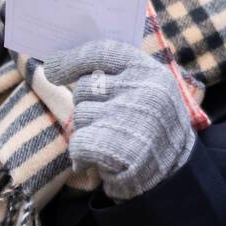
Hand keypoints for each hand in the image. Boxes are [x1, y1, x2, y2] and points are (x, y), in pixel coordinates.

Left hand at [42, 40, 197, 202]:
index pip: (103, 52)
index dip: (73, 59)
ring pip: (79, 116)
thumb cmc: (150, 126)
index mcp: (150, 70)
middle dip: (86, 105)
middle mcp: (144, 90)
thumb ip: (115, 73)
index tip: (52, 68)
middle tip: (108, 121)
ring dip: (87, 131)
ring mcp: (132, 118)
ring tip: (111, 140)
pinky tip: (100, 160)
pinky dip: (82, 155)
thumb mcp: (146, 90)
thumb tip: (54, 64)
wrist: (173, 174)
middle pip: (84, 87)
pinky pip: (78, 142)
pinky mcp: (119, 147)